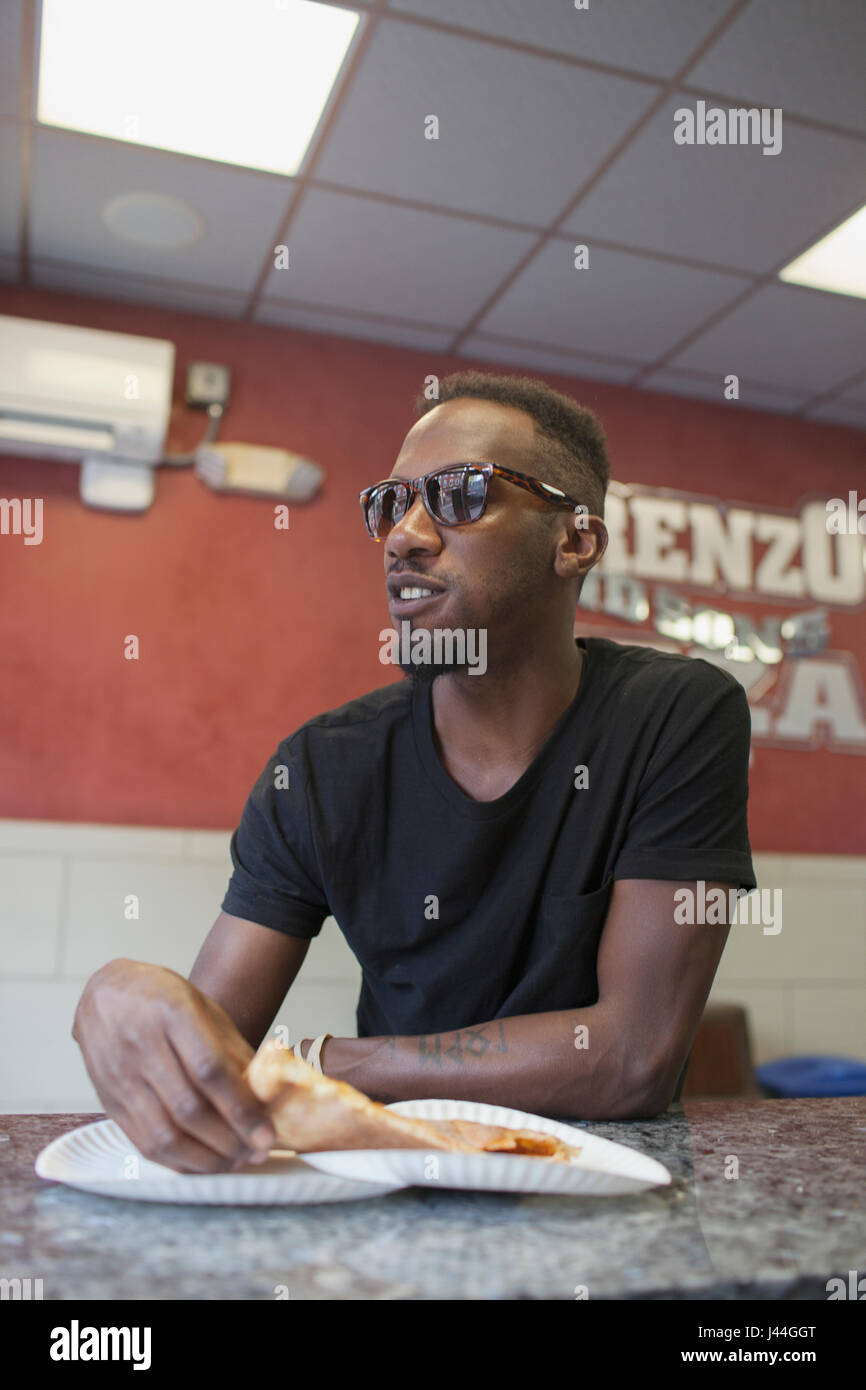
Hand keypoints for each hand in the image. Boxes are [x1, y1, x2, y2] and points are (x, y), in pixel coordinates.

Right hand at [72, 958, 276, 1173]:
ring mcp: (121, 1078)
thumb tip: (266, 1097)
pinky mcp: (109, 1102)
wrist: (102, 992)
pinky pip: (144, 1143)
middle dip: (229, 1141)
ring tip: (235, 1161)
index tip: (267, 1134)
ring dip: (205, 1159)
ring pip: (164, 1135)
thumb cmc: (161, 997)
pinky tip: (202, 1162)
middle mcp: (142, 1046)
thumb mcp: (204, 1007)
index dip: (241, 1108)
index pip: (210, 1071)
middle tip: (258, 1153)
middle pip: (188, 1109)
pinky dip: (178, 1161)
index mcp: (172, 1013)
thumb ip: (233, 1051)